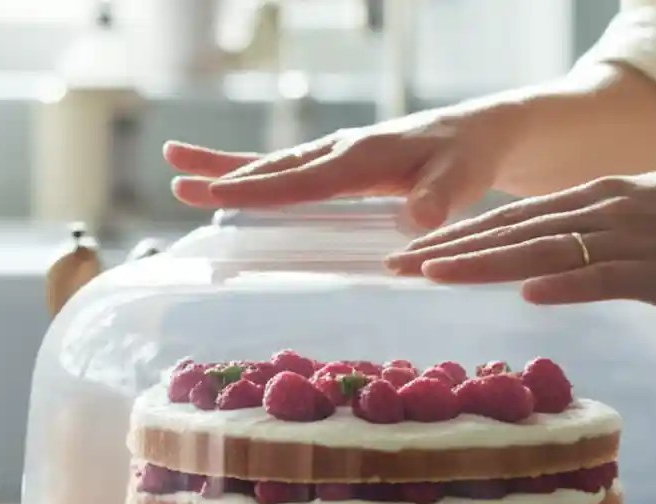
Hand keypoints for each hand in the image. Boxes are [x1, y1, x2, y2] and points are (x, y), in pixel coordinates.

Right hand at [164, 107, 522, 229]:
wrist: (480, 135)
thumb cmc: (470, 159)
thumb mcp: (463, 179)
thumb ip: (439, 197)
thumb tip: (419, 216)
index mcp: (366, 156)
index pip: (306, 179)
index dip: (262, 190)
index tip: (221, 195)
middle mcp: (342, 151)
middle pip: (274, 168)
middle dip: (226, 176)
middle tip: (178, 181)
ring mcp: (335, 156)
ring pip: (271, 165)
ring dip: (224, 169)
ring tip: (175, 171)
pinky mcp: (336, 164)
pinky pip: (287, 173)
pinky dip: (251, 176)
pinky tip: (217, 180)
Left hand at [384, 172, 655, 312]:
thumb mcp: (649, 217)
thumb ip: (598, 235)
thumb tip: (549, 267)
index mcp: (602, 197)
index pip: (517, 218)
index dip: (463, 235)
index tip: (415, 253)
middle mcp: (608, 210)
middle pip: (516, 230)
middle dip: (452, 249)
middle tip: (395, 265)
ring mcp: (634, 239)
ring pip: (545, 250)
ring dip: (485, 263)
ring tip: (432, 274)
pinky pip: (607, 278)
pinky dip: (565, 284)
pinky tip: (527, 293)